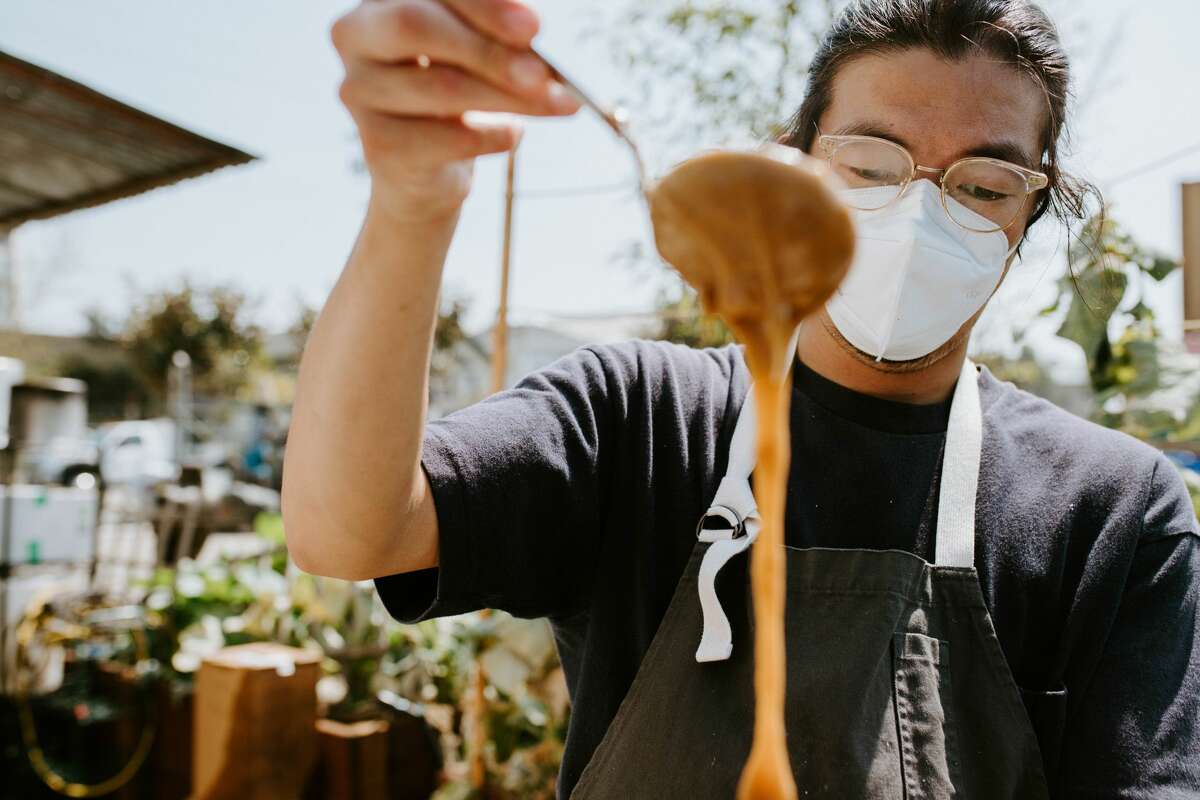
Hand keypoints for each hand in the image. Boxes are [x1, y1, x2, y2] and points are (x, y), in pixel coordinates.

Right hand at [332, 0, 580, 223]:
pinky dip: (492, 136)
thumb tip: (532, 30)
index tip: (533, 27)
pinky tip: (514, 134)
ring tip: (556, 103)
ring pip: (439, 88)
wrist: (425, 170)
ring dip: (508, 97)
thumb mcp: (474, 50)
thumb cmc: (455, 92)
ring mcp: (359, 92)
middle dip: (488, 49)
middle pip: (416, 27)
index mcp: (381, 0)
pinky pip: (446, 138)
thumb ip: (494, 32)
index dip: (482, 4)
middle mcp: (356, 38)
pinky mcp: (379, 145)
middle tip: (542, 72)